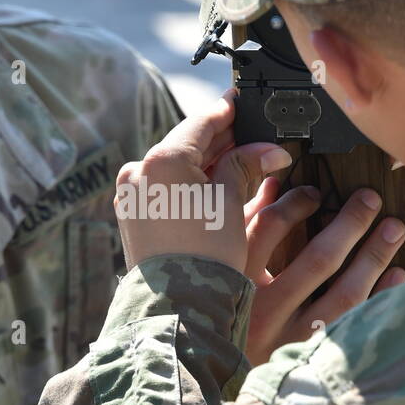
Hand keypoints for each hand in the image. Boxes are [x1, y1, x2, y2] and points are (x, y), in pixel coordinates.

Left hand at [114, 90, 291, 272]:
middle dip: (224, 141)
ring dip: (210, 163)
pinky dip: (192, 183)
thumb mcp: (231, 203)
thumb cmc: (206, 255)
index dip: (227, 110)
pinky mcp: (134, 215)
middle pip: (189, 144)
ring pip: (178, 166)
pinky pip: (167, 187)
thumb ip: (246, 166)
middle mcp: (139, 171)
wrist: (179, 306)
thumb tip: (271, 150)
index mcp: (161, 160)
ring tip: (244, 161)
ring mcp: (132, 194)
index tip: (243, 98)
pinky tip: (218, 185)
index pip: (201, 122)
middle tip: (256, 135)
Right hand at [242, 176, 404, 365]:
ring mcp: (293, 340)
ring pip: (345, 295)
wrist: (217, 377)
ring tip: (394, 228)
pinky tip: (397, 273)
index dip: (296, 204)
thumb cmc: (223, 311)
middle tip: (371, 198)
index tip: (316, 192)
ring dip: (374, 257)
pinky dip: (381, 296)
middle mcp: (265, 312)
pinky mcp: (314, 358)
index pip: (269, 229)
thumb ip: (245, 226)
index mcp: (236, 282)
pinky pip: (358, 324)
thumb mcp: (227, 269)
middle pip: (319, 260)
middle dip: (351, 224)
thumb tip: (275, 185)